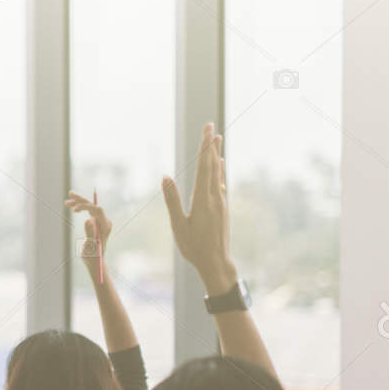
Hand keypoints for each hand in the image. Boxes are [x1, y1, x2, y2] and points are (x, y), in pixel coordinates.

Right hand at [65, 193, 111, 282]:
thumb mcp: (90, 246)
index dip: (86, 206)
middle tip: (70, 194)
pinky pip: (89, 212)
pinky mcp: (96, 223)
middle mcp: (105, 222)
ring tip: (67, 201)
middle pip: (94, 206)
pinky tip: (73, 208)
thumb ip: (90, 233)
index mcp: (105, 226)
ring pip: (90, 208)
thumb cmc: (93, 257)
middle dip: (82, 201)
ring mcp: (101, 222)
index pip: (97, 210)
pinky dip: (80, 208)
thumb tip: (88, 220)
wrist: (95, 262)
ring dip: (79, 203)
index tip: (74, 209)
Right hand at [162, 122, 237, 293]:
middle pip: (213, 166)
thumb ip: (172, 200)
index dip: (204, 147)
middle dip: (211, 146)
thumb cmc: (193, 247)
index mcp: (202, 199)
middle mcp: (215, 197)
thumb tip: (165, 176)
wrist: (216, 262)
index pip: (204, 166)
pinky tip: (220, 169)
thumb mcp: (178, 225)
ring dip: (217, 156)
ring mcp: (221, 202)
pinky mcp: (222, 209)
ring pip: (219, 174)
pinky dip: (219, 172)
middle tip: (211, 127)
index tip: (207, 130)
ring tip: (217, 141)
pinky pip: (220, 184)